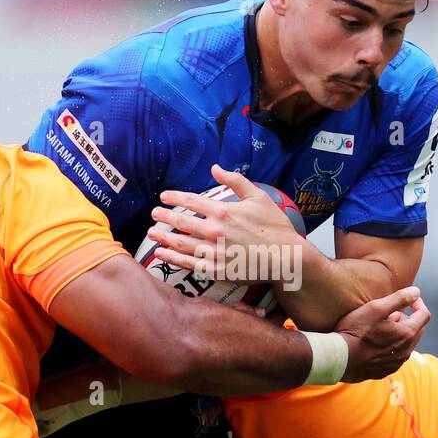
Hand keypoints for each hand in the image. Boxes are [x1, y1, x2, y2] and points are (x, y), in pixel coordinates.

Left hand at [147, 164, 300, 281]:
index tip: (164, 197)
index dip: (174, 198)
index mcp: (223, 211)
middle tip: (154, 214)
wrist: (286, 257)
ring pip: (180, 243)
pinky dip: (172, 258)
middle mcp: (214, 231)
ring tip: (151, 234)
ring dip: (162, 237)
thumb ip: (235, 180)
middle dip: (163, 217)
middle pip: (180, 222)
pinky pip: (188, 264)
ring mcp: (214, 251)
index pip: (190, 201)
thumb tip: (215, 168)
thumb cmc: (274, 226)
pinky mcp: (216, 270)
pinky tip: (162, 254)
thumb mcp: (258, 197)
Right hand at [334, 287, 430, 381]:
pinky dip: (390, 347)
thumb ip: (399, 298)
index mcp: (407, 334)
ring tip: (380, 327)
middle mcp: (406, 351)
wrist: (338, 358)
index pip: (424, 315)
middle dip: (407, 319)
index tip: (409, 298)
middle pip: (416, 330)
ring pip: (406, 343)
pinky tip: (374, 343)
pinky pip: (395, 356)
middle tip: (389, 313)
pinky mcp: (385, 371)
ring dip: (398, 333)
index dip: (417, 303)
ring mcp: (396, 363)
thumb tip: (416, 291)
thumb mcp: (376, 308)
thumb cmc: (355, 331)